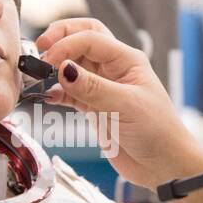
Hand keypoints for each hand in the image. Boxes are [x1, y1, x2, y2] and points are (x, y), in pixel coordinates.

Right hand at [37, 18, 202, 189]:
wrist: (163, 165)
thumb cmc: (158, 132)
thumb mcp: (126, 106)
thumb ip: (93, 88)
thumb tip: (64, 69)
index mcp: (126, 60)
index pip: (91, 38)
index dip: (67, 45)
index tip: (50, 60)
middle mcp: (114, 69)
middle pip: (83, 38)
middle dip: (60, 38)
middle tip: (40, 49)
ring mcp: (103, 87)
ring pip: (73, 65)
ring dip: (55, 66)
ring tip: (39, 75)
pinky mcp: (94, 107)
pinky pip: (69, 92)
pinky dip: (56, 92)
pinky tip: (47, 96)